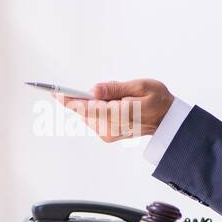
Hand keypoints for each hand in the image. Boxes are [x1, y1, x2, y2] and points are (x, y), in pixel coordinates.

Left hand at [56, 78, 173, 142]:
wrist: (166, 119)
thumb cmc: (157, 99)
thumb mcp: (141, 85)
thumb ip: (115, 88)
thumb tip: (94, 90)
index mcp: (121, 114)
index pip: (88, 107)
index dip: (70, 99)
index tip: (54, 92)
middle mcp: (111, 128)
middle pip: (83, 111)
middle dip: (79, 98)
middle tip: (86, 89)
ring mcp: (107, 133)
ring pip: (86, 114)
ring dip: (90, 103)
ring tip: (116, 97)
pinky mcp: (106, 135)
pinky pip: (91, 118)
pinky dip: (94, 109)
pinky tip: (110, 104)